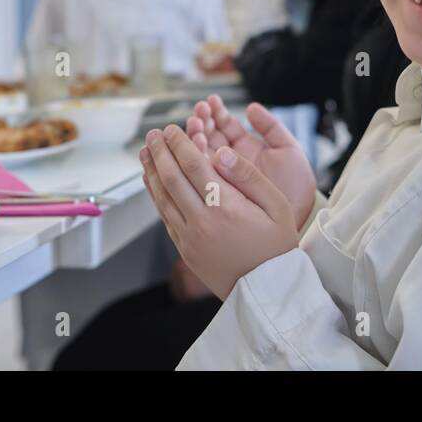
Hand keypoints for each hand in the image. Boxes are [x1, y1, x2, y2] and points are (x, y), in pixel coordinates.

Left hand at [141, 124, 298, 299]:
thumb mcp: (276, 205)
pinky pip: (164, 217)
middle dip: (159, 152)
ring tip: (145, 153)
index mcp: (225, 206)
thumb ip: (248, 175)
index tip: (172, 129)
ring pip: (162, 198)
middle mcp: (202, 221)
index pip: (193, 165)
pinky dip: (155, 196)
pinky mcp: (185, 250)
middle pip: (171, 178)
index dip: (179, 143)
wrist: (267, 291)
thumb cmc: (276, 247)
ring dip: (151, 172)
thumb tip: (220, 152)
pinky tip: (153, 184)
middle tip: (153, 134)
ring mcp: (190, 238)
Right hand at [185, 95, 316, 230]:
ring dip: (194, 136)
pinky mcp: (216, 191)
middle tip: (199, 112)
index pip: (225, 127)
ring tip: (194, 124)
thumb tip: (251, 107)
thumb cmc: (296, 186)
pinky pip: (199, 173)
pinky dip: (192, 159)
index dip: (216, 114)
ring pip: (200, 152)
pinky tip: (191, 145)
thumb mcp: (289, 150)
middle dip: (202, 122)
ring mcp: (221, 176)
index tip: (211, 102)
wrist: (297, 218)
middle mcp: (230, 161)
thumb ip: (271, 127)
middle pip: (209, 136)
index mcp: (246, 148)